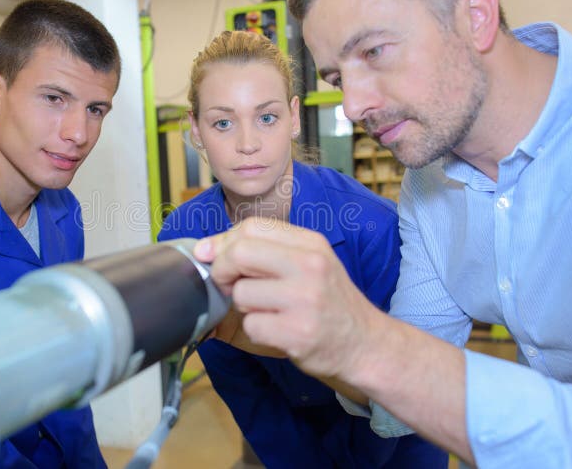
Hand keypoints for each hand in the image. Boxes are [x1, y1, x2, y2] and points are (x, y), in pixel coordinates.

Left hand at [194, 217, 380, 382]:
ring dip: (244, 306)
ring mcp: (305, 299)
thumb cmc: (329, 302)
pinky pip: (251, 326)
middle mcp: (310, 266)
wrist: (365, 343)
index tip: (214, 256)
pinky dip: (257, 331)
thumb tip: (205, 248)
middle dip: (223, 270)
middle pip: (240, 253)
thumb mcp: (308, 263)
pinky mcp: (298, 333)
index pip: (252, 227)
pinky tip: (278, 331)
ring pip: (241, 293)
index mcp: (311, 243)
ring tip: (269, 311)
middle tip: (229, 285)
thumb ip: (263, 250)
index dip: (223, 241)